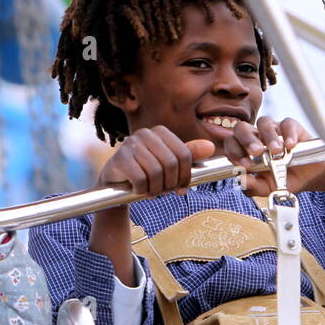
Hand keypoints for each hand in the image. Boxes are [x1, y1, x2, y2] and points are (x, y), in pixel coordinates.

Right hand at [95, 126, 216, 197]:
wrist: (114, 182)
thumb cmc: (145, 172)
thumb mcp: (169, 164)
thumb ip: (188, 155)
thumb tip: (210, 147)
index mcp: (160, 132)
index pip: (184, 154)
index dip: (186, 176)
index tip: (181, 189)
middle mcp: (145, 133)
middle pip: (171, 163)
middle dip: (170, 184)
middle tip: (164, 192)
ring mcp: (130, 144)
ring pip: (155, 172)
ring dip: (155, 189)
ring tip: (151, 192)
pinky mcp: (119, 158)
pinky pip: (140, 179)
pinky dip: (142, 190)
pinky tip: (138, 190)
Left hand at [222, 115, 324, 195]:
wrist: (308, 177)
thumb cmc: (283, 179)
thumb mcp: (267, 188)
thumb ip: (253, 187)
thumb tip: (241, 180)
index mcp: (244, 150)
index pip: (231, 143)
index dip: (234, 151)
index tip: (246, 165)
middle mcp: (256, 137)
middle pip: (242, 128)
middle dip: (247, 140)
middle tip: (256, 153)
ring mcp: (273, 130)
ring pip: (264, 122)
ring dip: (268, 137)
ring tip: (277, 151)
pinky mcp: (292, 127)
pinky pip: (287, 123)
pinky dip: (288, 134)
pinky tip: (291, 146)